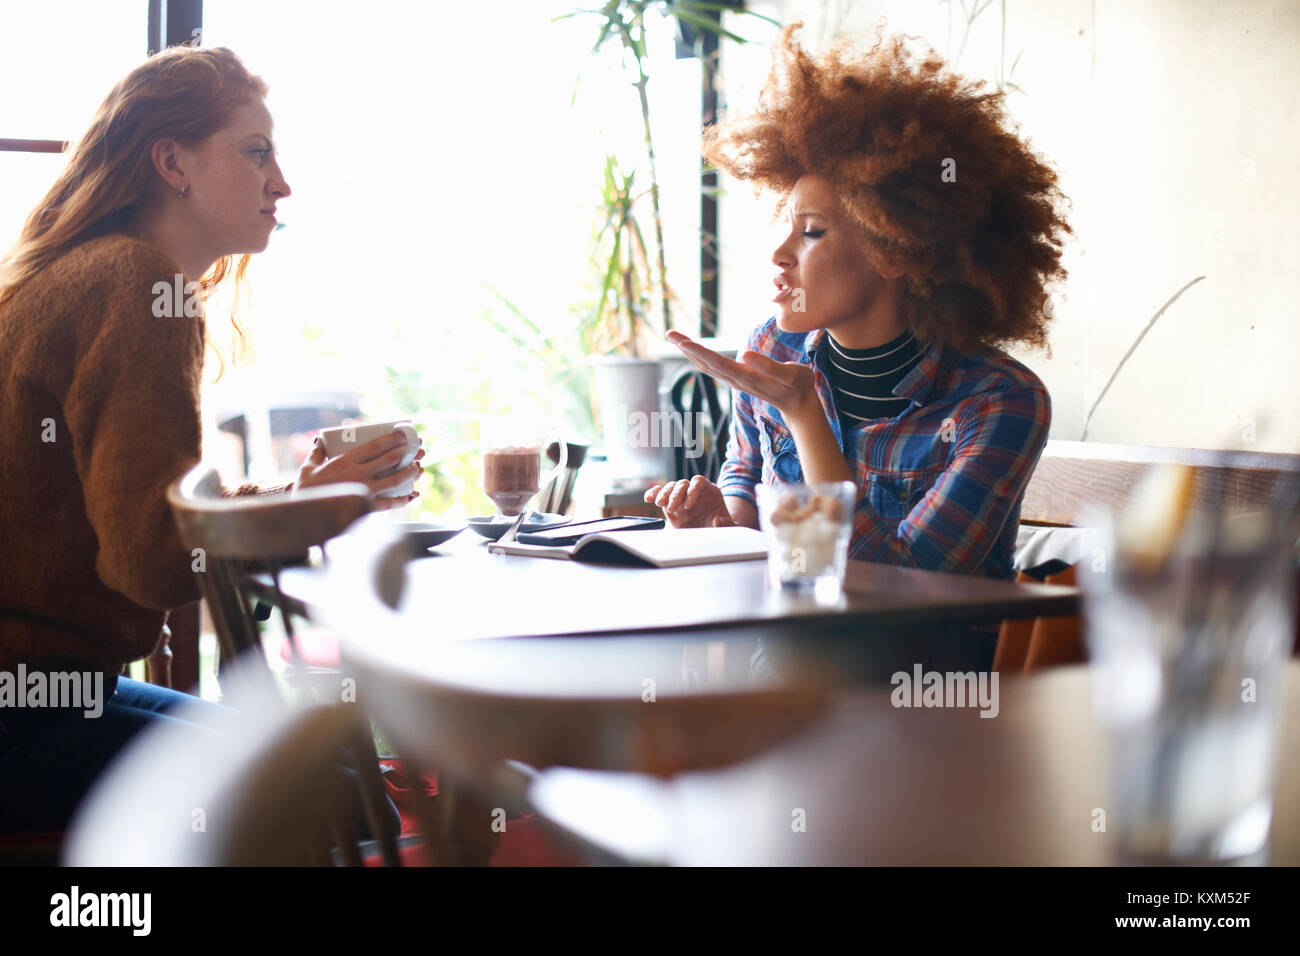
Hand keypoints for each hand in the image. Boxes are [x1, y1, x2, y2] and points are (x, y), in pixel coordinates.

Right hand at [295, 432, 425, 510]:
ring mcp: (364, 492)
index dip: (392, 439)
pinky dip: (402, 499)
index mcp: (346, 461)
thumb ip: (317, 452)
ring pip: (394, 481)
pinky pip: (388, 504)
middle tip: (416, 448)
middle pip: (389, 461)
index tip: (402, 435)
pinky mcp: (366, 508)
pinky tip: (412, 495)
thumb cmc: (305, 490)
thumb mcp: (308, 468)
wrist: (303, 515)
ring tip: (418, 467)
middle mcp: (358, 475)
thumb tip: (319, 439)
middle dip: (405, 453)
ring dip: (409, 473)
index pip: (375, 447)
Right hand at [644, 475, 735, 528]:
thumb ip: (727, 524)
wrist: (710, 534)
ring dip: (664, 494)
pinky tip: (648, 498)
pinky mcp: (670, 504)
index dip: (693, 491)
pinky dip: (654, 493)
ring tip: (659, 504)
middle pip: (683, 484)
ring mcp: (682, 497)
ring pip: (671, 487)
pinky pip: (661, 494)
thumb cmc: (721, 527)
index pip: (699, 482)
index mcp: (709, 491)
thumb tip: (718, 520)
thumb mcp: (730, 527)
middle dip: (676, 495)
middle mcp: (694, 491)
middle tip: (672, 508)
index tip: (689, 505)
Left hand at [666, 330, 818, 424]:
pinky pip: (713, 367)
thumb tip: (744, 354)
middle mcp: (736, 379)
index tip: (682, 341)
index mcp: (745, 376)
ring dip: (690, 352)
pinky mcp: (738, 378)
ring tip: (676, 338)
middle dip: (687, 348)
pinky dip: (700, 357)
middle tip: (669, 333)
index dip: (698, 351)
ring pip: (707, 366)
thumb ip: (768, 366)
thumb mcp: (789, 375)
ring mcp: (735, 380)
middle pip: (705, 363)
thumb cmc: (797, 385)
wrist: (798, 403)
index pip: (716, 362)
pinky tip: (694, 350)